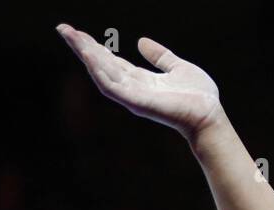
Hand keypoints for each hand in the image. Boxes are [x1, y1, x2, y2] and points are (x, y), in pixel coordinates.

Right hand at [56, 23, 224, 142]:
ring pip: (101, 73)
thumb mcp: (178, 67)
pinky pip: (112, 86)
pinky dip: (99, 70)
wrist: (210, 116)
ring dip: (85, 55)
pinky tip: (88, 54)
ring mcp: (133, 96)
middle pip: (101, 64)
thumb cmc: (199, 97)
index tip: (77, 32)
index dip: (94, 47)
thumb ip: (161, 56)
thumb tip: (142, 41)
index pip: (111, 61)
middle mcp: (133, 87)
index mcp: (141, 79)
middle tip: (63, 29)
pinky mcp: (137, 102)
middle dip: (82, 47)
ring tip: (70, 36)